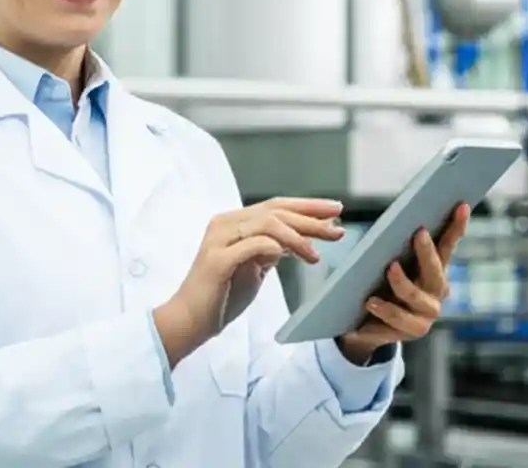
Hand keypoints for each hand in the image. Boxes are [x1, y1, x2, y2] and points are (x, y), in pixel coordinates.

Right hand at [154, 197, 345, 367]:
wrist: (190, 320)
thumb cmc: (221, 295)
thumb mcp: (253, 268)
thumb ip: (269, 250)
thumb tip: (297, 239)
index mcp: (232, 222)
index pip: (275, 206)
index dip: (307, 207)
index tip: (336, 211)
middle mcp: (224, 224)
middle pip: (275, 211)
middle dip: (311, 218)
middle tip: (338, 228)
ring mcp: (219, 240)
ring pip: (267, 223)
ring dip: (298, 236)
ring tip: (317, 255)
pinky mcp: (218, 260)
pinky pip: (254, 244)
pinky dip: (277, 246)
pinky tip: (296, 256)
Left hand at [336, 202, 470, 363]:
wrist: (363, 324)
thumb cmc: (377, 284)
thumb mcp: (383, 261)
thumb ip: (393, 246)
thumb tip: (397, 220)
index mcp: (435, 270)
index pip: (448, 246)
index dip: (457, 227)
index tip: (461, 205)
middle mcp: (436, 292)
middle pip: (435, 272)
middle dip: (428, 252)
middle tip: (418, 233)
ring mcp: (425, 315)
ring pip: (416, 298)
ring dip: (403, 283)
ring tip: (390, 268)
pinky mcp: (409, 333)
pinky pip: (397, 321)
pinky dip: (385, 310)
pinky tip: (371, 301)